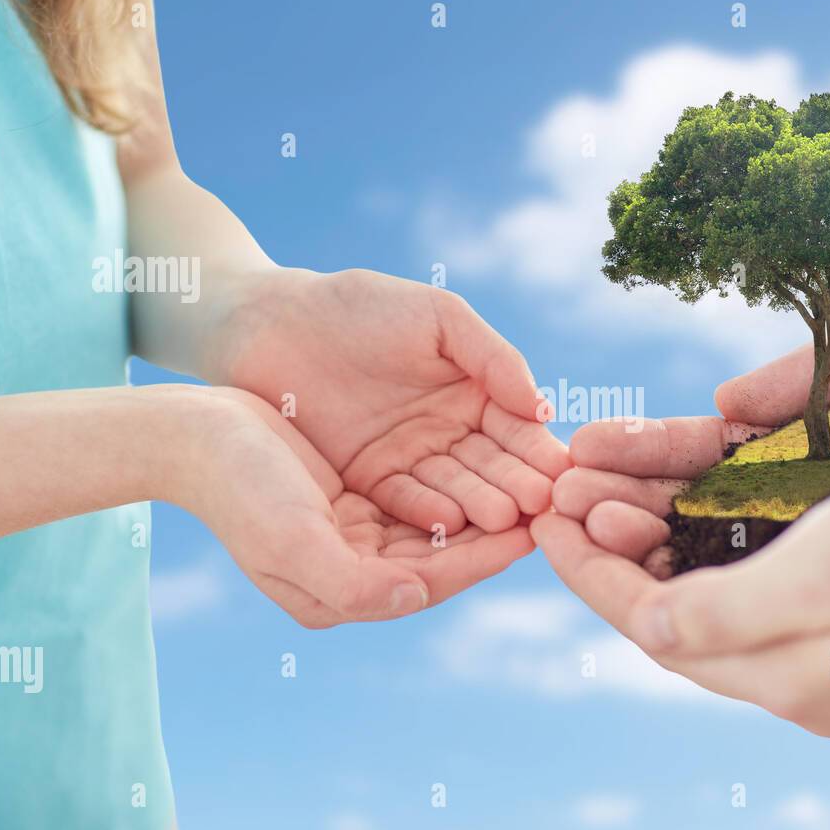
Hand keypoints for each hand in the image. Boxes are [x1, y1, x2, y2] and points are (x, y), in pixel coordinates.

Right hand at [179, 387, 534, 626]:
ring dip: (483, 506)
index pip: (431, 581)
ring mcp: (355, 538)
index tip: (535, 531)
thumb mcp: (292, 540)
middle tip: (551, 508)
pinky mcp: (355, 502)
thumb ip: (353, 582)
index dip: (485, 558)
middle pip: (443, 557)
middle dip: (495, 534)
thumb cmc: (238, 487)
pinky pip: (420, 497)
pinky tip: (491, 459)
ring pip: (438, 527)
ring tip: (533, 484)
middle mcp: (354, 574)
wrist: (194, 435)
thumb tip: (415, 596)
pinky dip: (455, 482)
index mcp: (340, 594)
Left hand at [207, 267, 568, 599]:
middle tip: (540, 506)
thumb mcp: (437, 317)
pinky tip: (450, 522)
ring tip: (503, 521)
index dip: (537, 451)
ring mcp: (409, 462)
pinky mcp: (367, 485)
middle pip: (492, 468)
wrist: (269, 323)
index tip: (560, 471)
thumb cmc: (357, 306)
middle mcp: (449, 435)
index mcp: (476, 394)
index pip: (516, 430)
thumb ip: (493, 356)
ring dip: (480, 507)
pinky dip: (427, 513)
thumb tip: (542, 408)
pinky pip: (403, 502)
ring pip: (454, 490)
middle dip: (517, 486)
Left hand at [534, 456, 829, 734]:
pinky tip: (703, 516)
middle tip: (569, 490)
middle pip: (676, 616)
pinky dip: (718, 552)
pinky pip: (763, 593)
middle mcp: (797, 677)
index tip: (545, 515)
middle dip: (616, 553)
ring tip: (617, 491)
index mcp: (778, 674)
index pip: (650, 627)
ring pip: (719, 601)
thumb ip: (726, 611)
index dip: (590, 571)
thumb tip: (648, 625)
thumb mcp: (825, 576)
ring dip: (662, 548)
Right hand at [554, 293, 829, 562]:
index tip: (584, 445)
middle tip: (550, 490)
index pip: (717, 458)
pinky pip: (761, 588)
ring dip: (634, 539)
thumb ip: (798, 378)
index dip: (650, 454)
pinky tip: (626, 566)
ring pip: (716, 557)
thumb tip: (717, 409)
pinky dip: (692, 580)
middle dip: (622, 500)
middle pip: (701, 512)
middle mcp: (828, 507)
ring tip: (562, 519)